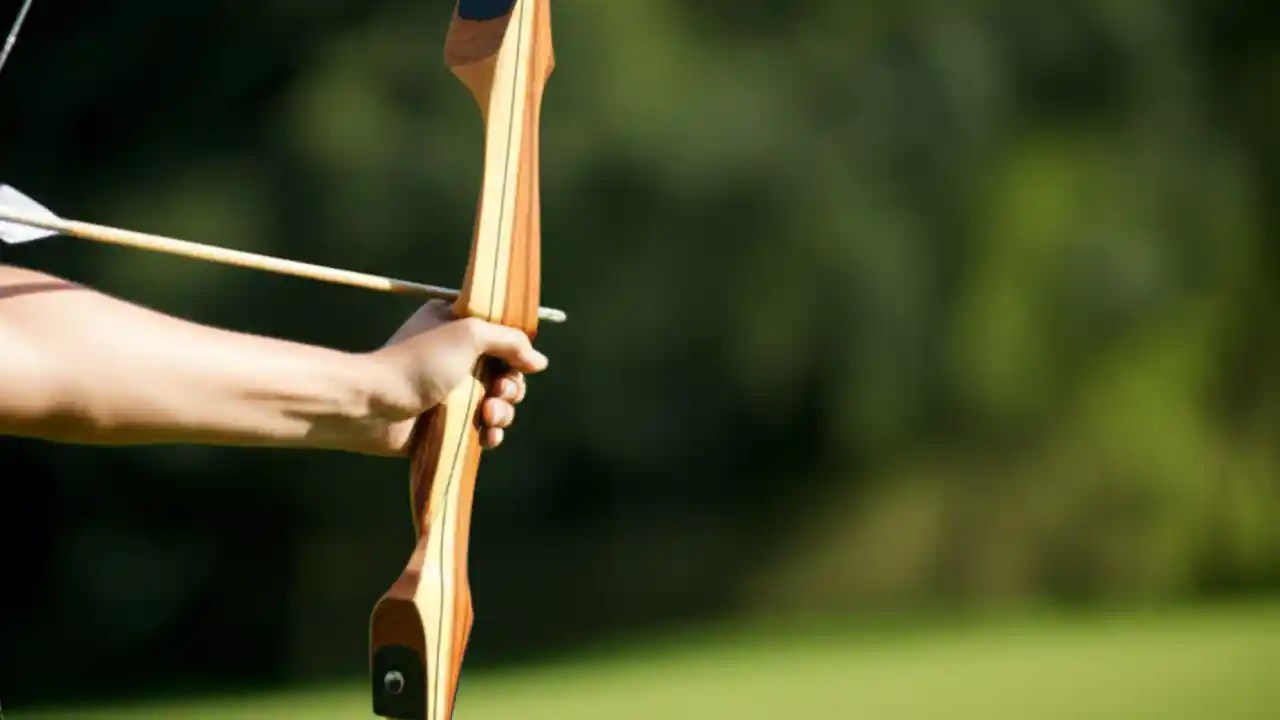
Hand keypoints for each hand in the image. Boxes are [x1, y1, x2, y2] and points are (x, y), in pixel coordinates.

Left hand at [370, 301, 547, 454]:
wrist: (373, 406)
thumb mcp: (469, 334)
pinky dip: (491, 433)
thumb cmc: (418, 362)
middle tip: (498, 391)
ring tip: (488, 416)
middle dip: (511, 385)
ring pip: (498, 402)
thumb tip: (539, 361)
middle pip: (506, 371)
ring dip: (503, 412)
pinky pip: (483, 428)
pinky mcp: (449, 421)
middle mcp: (456, 356)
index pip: (502, 334)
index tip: (520, 361)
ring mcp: (452, 390)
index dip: (516, 350)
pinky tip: (487, 437)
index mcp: (457, 325)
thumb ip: (510, 341)